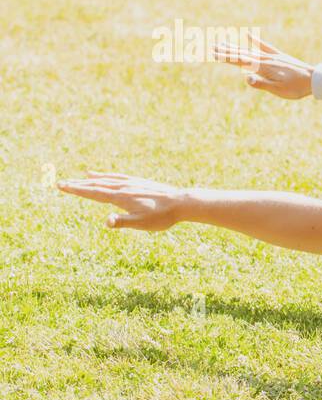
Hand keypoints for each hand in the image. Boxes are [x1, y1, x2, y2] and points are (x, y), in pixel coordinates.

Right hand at [58, 173, 188, 230]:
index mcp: (121, 197)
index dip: (77, 190)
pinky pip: (118, 177)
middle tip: (61, 183)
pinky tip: (105, 176)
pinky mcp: (139, 183)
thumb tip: (106, 221)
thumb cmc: (162, 216)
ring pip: (107, 180)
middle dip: (78, 185)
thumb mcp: (141, 223)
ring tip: (81, 177)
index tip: (62, 186)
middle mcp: (124, 187)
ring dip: (92, 179)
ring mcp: (132, 183)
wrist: (181, 202)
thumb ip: (123, 222)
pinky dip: (107, 176)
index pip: (94, 192)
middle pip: (96, 184)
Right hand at [213, 34, 312, 98]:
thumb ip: (261, 84)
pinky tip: (249, 35)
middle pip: (242, 54)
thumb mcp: (278, 90)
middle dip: (227, 51)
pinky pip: (265, 46)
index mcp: (263, 67)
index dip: (226, 58)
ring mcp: (272, 56)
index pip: (240, 61)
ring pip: (250, 50)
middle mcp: (265, 59)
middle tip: (212, 47)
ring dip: (236, 47)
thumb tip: (246, 78)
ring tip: (224, 43)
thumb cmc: (296, 88)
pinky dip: (256, 41)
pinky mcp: (279, 56)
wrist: (314, 79)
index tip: (213, 53)